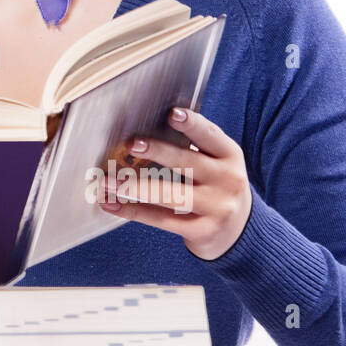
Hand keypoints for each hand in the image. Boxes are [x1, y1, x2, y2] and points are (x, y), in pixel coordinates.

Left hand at [97, 107, 251, 260]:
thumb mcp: (215, 163)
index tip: (171, 113)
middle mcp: (227, 180)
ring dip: (135, 187)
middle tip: (131, 144)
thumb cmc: (214, 185)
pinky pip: (162, 220)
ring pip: (170, 195)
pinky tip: (111, 204)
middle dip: (158, 152)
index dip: (191, 124)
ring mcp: (217, 208)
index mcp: (229, 155)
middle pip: (187, 162)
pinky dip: (133, 211)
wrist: (238, 231)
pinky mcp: (202, 231)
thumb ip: (190, 148)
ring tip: (107, 181)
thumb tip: (141, 134)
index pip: (210, 135)